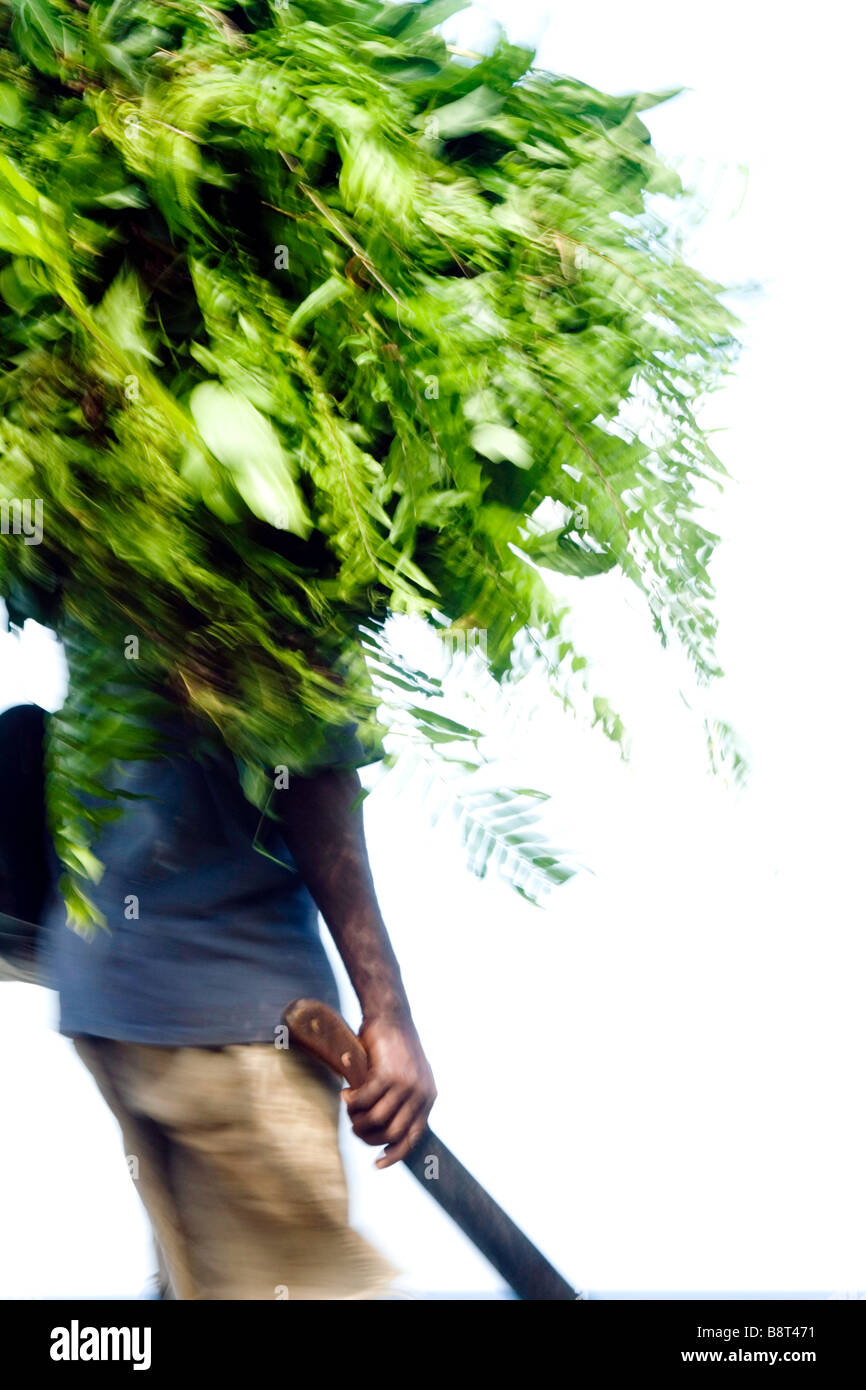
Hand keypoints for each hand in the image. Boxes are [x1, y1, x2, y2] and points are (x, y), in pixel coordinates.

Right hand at [342, 1014, 436, 1168]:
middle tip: (354, 1127)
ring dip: (357, 1119)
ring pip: (376, 1118)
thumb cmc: (395, 1047)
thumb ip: (403, 1100)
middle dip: (368, 1136)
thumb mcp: (408, 1076)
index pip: (412, 1137)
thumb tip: (383, 1130)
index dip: (394, 1155)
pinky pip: (365, 1099)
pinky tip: (345, 1095)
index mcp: (428, 1098)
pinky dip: (352, 1101)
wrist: (391, 1015)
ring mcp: (405, 1084)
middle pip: (391, 1132)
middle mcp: (420, 1094)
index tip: (377, 1164)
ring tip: (349, 1109)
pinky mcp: (388, 1073)